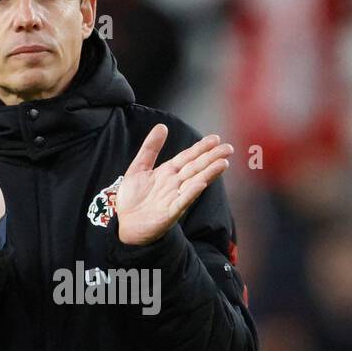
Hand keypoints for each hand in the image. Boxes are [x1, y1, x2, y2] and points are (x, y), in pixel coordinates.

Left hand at [114, 124, 231, 245]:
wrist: (123, 224)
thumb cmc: (132, 198)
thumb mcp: (138, 168)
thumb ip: (150, 148)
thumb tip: (162, 126)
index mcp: (168, 173)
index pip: (188, 157)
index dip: (201, 148)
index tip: (215, 138)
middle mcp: (174, 184)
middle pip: (196, 168)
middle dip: (212, 158)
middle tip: (228, 148)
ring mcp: (173, 199)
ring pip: (194, 183)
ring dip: (208, 173)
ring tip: (222, 164)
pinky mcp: (169, 214)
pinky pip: (182, 202)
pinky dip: (191, 193)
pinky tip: (200, 183)